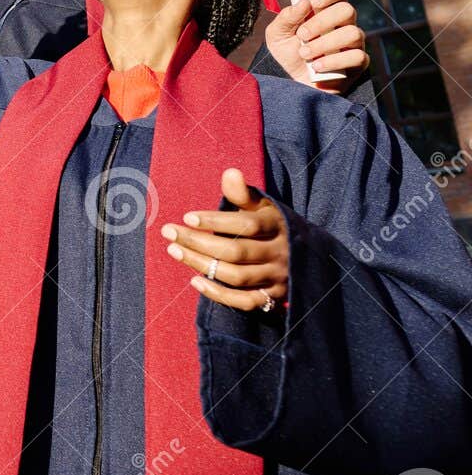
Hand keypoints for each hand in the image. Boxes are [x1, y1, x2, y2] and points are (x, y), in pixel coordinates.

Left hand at [162, 168, 289, 312]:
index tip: (187, 216)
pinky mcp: (274, 297)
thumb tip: (230, 172)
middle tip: (169, 232)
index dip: (215, 221)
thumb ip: (242, 194)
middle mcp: (279, 252)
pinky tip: (195, 281)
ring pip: (236, 276)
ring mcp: (277, 277)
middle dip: (198, 243)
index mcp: (276, 225)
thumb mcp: (261, 206)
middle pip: (235, 252)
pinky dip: (219, 294)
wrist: (304, 255)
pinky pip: (245, 301)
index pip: (245, 225)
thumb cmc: (270, 225)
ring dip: (201, 265)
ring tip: (174, 251)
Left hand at [264, 0, 369, 94]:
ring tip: (304, 54)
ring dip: (325, 43)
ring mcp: (353, 42)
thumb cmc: (288, 52)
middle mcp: (344, 23)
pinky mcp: (358, 62)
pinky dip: (334, 61)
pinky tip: (317, 66)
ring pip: (352, 33)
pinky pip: (357, 56)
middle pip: (347, 10)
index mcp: (326, 10)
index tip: (314, 2)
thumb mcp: (277, 34)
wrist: (291, 80)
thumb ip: (287, 17)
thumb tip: (304, 2)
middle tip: (302, 35)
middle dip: (322, 22)